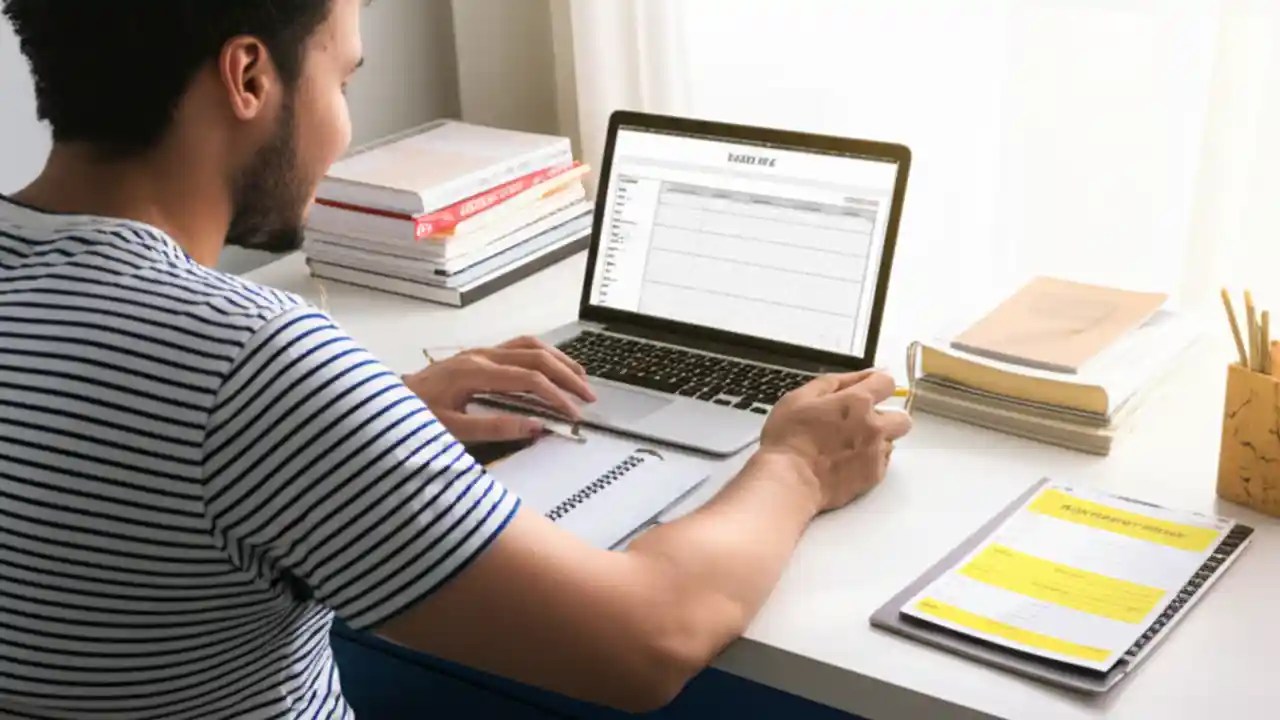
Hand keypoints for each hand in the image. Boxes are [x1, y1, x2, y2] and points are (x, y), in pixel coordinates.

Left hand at [403, 336, 596, 442]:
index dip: (556, 397)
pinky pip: (518, 346)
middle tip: (588, 398)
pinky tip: (553, 367)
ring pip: (530, 345)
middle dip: (567, 376)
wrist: (387, 402)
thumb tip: (536, 427)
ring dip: (559, 360)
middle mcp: (480, 355)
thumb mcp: (451, 430)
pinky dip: (542, 355)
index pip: (529, 380)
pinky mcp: (478, 355)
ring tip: (580, 379)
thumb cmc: (415, 417)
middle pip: (536, 356)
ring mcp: (479, 352)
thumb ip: (494, 429)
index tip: (573, 416)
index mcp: (475, 372)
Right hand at [758, 370, 911, 511]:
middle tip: (861, 423)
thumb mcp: (800, 397)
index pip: (888, 383)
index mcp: (858, 401)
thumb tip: (863, 375)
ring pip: (892, 441)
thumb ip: (835, 382)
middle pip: (901, 417)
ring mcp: (876, 453)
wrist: (791, 480)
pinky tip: (848, 462)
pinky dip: (870, 460)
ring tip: (851, 445)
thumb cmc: (789, 438)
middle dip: (886, 417)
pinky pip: (882, 463)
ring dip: (877, 440)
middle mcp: (874, 426)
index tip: (865, 391)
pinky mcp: (874, 476)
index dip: (876, 385)